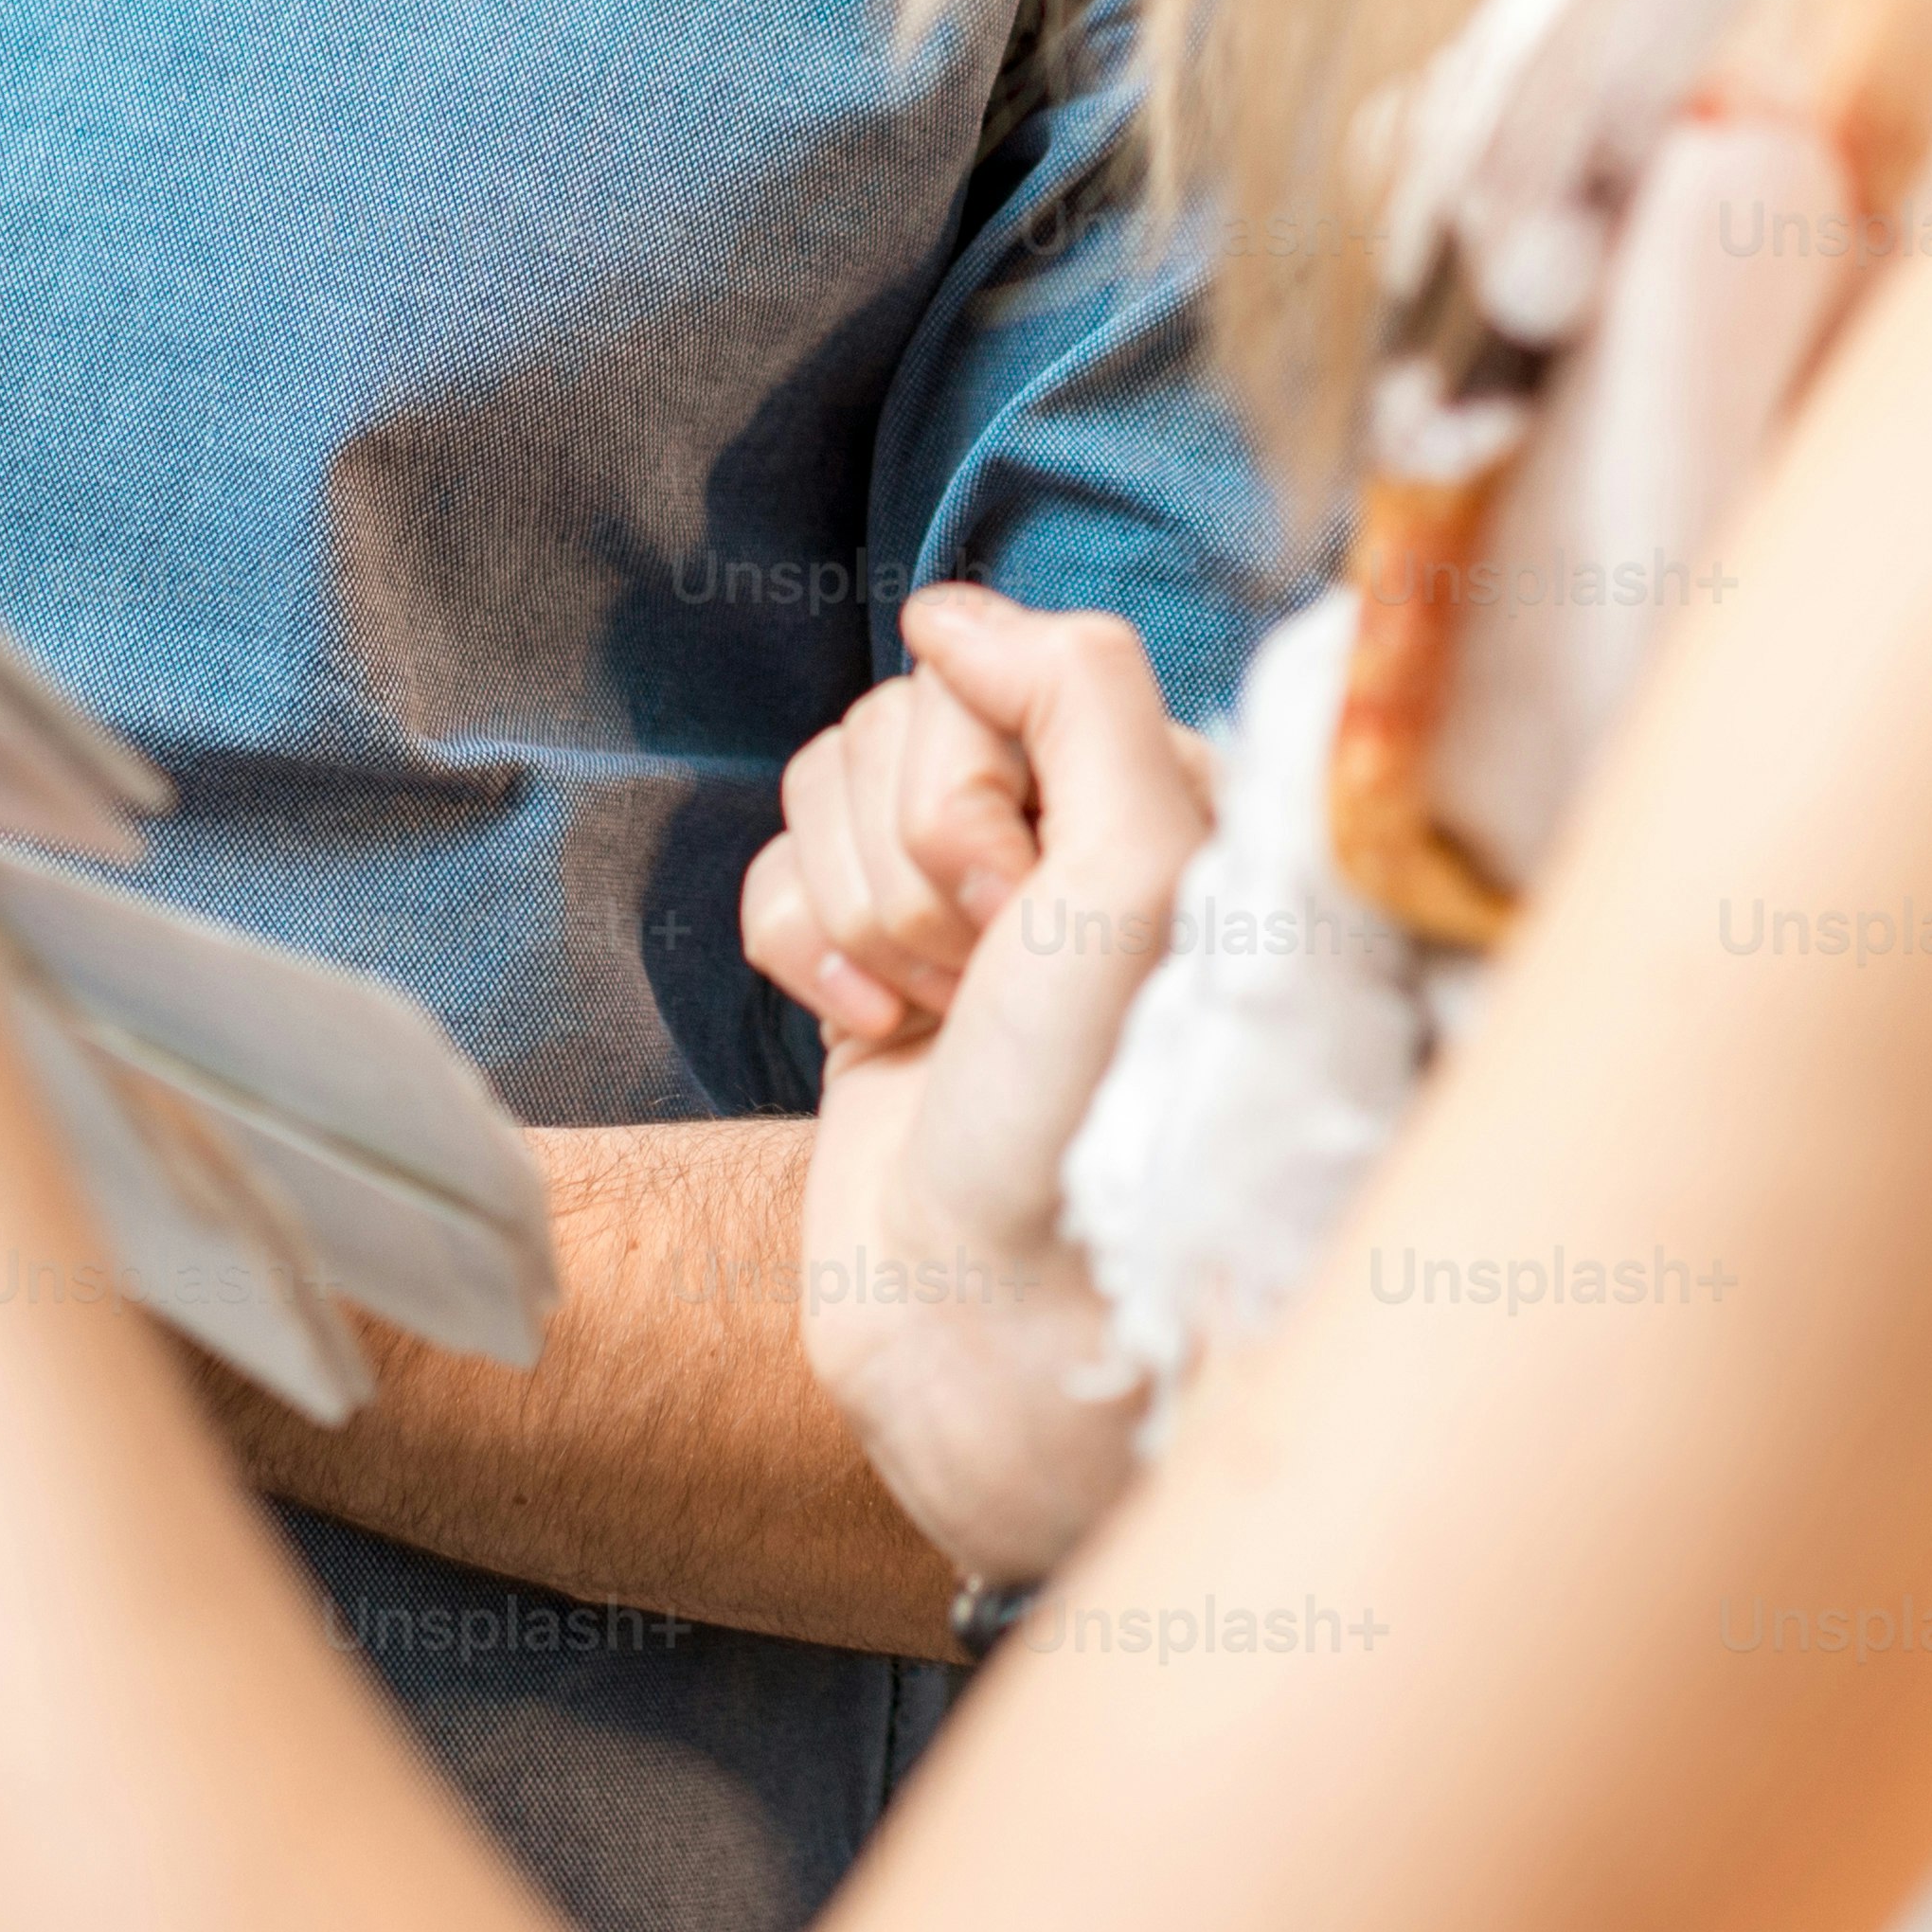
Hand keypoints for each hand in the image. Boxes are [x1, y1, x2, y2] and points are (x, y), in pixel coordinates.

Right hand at [767, 590, 1213, 1595]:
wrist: (988, 1322)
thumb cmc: (1088, 1115)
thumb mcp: (1138, 874)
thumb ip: (1077, 690)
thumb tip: (947, 609)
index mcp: (1157, 793)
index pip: (1004, 669)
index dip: (981, 782)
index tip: (1026, 902)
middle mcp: (1061, 832)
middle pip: (901, 717)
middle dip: (914, 856)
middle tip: (982, 978)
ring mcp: (959, 901)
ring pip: (828, 783)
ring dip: (861, 908)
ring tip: (935, 1016)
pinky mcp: (867, 962)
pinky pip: (774, 869)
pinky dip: (802, 948)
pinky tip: (870, 1033)